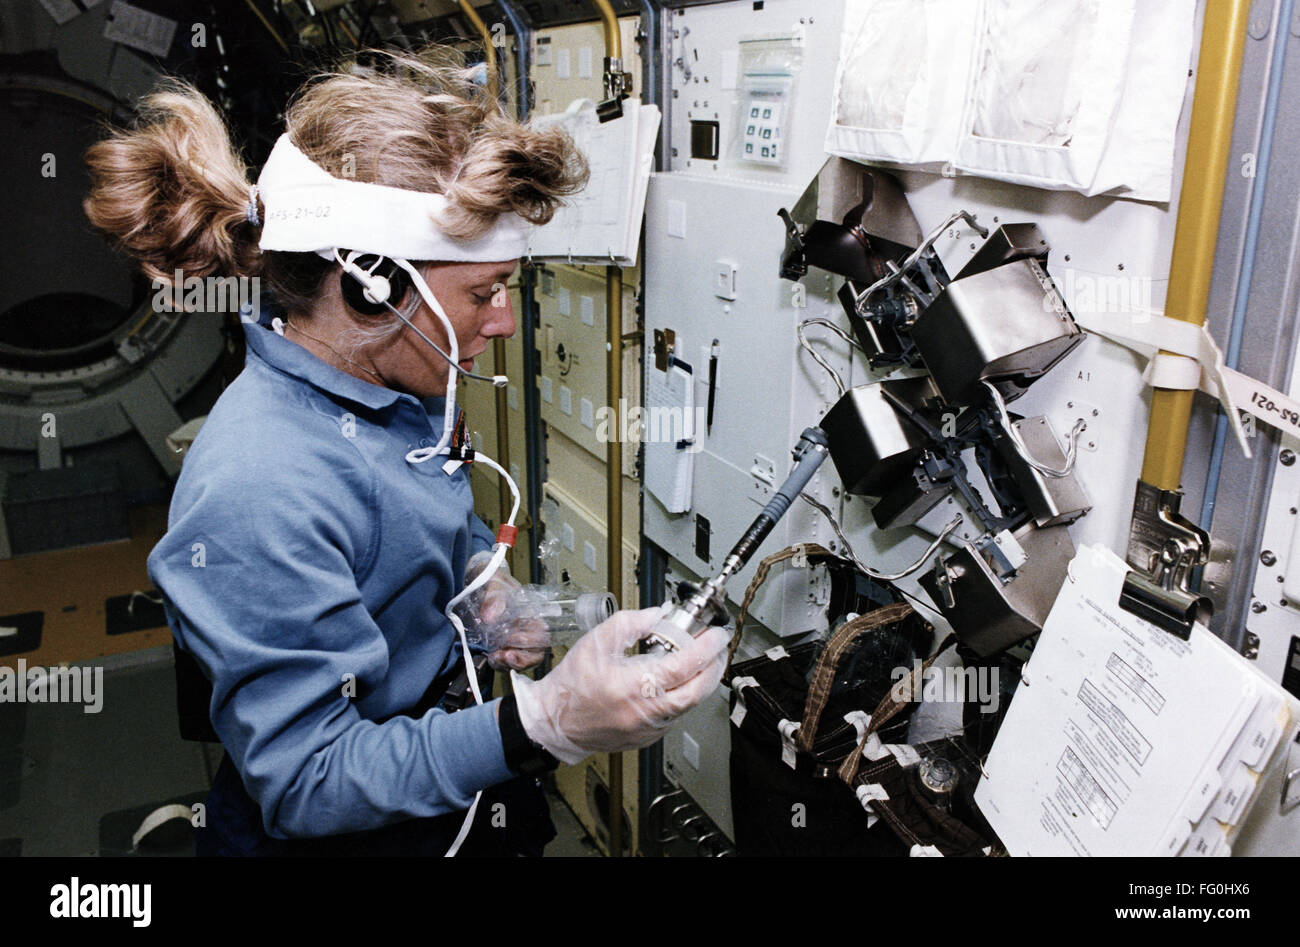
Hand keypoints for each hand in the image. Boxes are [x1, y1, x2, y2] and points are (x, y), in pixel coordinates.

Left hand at [462, 551, 546, 669]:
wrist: (473, 584)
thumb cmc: (489, 580)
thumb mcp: (492, 580)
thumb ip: (493, 595)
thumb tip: (491, 616)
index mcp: (529, 613)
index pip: (541, 635)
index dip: (531, 644)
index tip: (513, 645)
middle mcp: (524, 628)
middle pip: (535, 653)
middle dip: (520, 659)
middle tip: (503, 655)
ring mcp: (512, 639)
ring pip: (521, 661)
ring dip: (508, 664)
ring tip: (494, 657)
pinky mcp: (500, 647)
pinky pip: (505, 662)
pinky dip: (499, 664)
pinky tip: (490, 657)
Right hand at [510, 605, 728, 763]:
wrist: (553, 722)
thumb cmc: (571, 685)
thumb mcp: (596, 641)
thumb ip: (630, 622)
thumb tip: (659, 614)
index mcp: (634, 685)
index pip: (685, 664)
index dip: (707, 647)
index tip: (716, 634)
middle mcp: (646, 712)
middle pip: (698, 691)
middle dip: (715, 666)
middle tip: (718, 648)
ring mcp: (648, 729)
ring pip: (690, 706)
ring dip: (701, 682)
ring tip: (700, 662)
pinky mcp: (647, 738)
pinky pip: (675, 717)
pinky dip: (683, 697)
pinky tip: (678, 683)